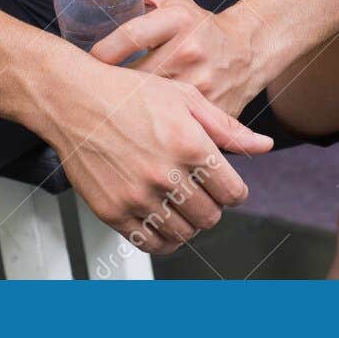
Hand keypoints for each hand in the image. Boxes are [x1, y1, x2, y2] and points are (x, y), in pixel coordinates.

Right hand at [47, 56, 272, 254]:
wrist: (74, 101)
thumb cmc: (128, 94)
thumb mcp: (185, 98)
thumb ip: (227, 128)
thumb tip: (264, 145)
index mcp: (190, 146)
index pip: (233, 193)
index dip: (234, 191)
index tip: (226, 187)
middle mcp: (166, 175)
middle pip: (210, 217)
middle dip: (212, 205)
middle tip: (201, 191)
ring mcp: (138, 197)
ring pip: (183, 234)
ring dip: (188, 223)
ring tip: (180, 204)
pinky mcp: (113, 212)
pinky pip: (150, 243)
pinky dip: (162, 238)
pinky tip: (161, 219)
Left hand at [90, 0, 265, 117]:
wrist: (248, 50)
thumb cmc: (202, 26)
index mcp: (179, 20)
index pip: (131, 35)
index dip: (103, 51)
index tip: (88, 60)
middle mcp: (190, 51)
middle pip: (136, 75)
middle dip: (111, 85)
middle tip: (92, 90)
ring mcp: (201, 83)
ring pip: (151, 104)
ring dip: (130, 107)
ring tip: (112, 108)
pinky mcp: (210, 109)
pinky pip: (173, 122)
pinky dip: (156, 124)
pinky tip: (143, 125)